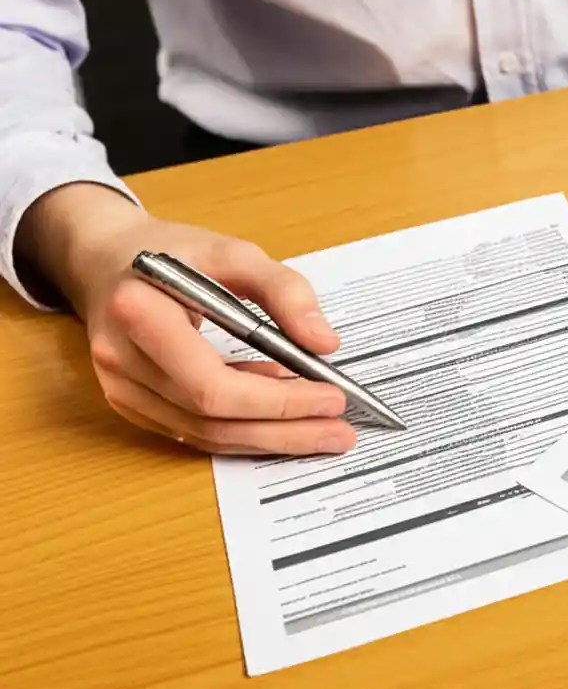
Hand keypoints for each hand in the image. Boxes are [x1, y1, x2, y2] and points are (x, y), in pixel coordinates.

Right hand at [16, 183, 356, 454]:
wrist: (107, 258)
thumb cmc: (172, 251)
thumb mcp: (234, 252)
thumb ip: (284, 291)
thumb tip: (324, 343)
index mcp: (140, 313)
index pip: (212, 385)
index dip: (277, 402)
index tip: (331, 397)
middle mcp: (122, 360)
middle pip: (211, 418)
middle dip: (284, 429)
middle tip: (339, 430)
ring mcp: (121, 387)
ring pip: (204, 434)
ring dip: (269, 438)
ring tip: (322, 431)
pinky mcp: (131, 401)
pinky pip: (193, 430)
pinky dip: (243, 429)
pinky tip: (280, 416)